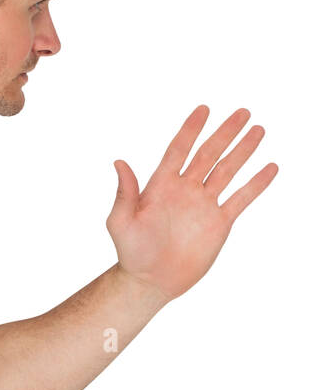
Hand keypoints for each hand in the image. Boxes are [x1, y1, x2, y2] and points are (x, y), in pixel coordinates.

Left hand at [107, 105, 277, 303]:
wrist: (152, 279)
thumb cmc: (131, 251)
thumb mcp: (121, 222)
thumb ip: (124, 193)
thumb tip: (119, 162)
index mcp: (160, 185)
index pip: (178, 150)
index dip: (190, 130)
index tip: (203, 109)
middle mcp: (184, 190)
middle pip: (208, 154)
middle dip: (225, 133)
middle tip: (242, 112)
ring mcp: (203, 205)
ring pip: (227, 171)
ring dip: (243, 151)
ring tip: (258, 130)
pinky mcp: (219, 222)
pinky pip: (241, 198)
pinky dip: (256, 184)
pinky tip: (270, 167)